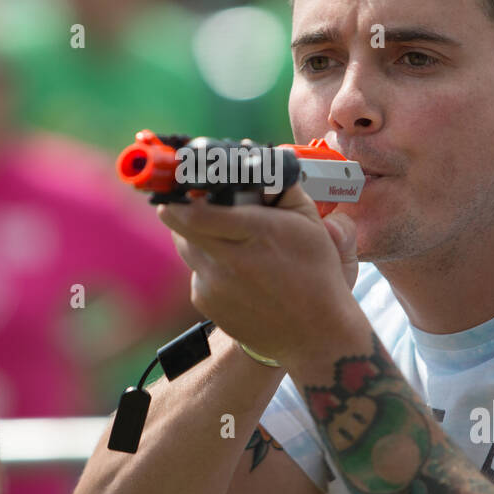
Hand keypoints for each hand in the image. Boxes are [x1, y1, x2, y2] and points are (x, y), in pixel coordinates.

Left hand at [157, 184, 360, 364]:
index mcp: (257, 234)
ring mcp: (214, 285)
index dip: (180, 196)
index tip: (176, 184)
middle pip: (179, 226)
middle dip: (178, 208)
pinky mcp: (206, 303)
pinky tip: (235, 271)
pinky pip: (197, 272)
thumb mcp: (310, 222)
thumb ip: (282, 187)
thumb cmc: (316, 274)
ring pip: (186, 247)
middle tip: (185, 200)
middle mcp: (229, 261)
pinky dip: (208, 265)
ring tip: (221, 235)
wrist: (315, 335)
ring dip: (195, 235)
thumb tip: (257, 159)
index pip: (198, 212)